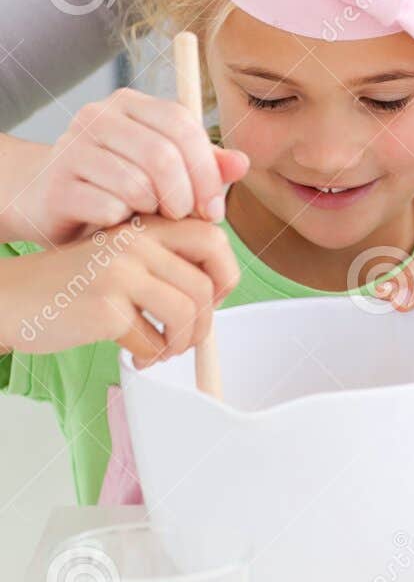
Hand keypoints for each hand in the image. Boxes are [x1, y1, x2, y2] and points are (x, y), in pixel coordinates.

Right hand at [0, 215, 239, 366]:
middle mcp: (136, 242)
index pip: (213, 239)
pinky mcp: (105, 307)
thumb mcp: (121, 255)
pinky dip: (150, 355)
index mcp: (146, 226)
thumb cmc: (73, 283)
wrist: (15, 296)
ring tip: (161, 350)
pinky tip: (134, 354)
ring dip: (180, 344)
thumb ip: (164, 259)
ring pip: (186, 313)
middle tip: (185, 338)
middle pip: (205, 285)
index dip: (224, 275)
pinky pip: (152, 339)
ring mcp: (120, 272)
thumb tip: (219, 290)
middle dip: (205, 323)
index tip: (211, 300)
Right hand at [9, 89, 248, 245]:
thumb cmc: (116, 184)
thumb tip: (242, 163)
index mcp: (129, 104)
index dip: (206, 168)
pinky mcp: (57, 184)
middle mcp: (97, 117)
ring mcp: (72, 148)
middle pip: (162, 153)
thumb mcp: (162, 171)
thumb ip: (202, 165)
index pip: (181, 123)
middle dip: (185, 195)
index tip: (215, 207)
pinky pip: (108, 206)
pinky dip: (124, 223)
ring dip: (154, 211)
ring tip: (151, 221)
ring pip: (136, 183)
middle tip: (188, 219)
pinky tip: (120, 225)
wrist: (49, 200)